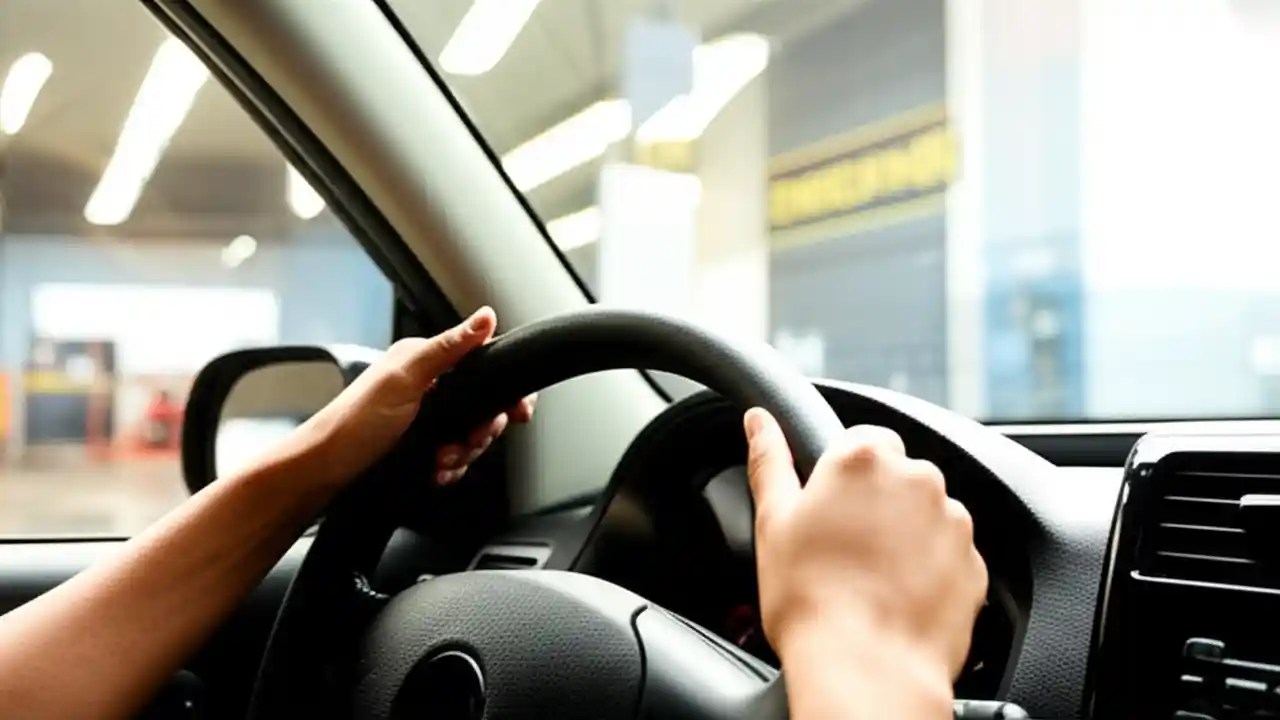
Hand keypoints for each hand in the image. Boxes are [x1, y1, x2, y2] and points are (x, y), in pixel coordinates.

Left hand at [296, 306, 534, 488]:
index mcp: (427, 360)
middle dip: (481, 431)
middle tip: (466, 442)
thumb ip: (449, 348)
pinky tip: (438, 472)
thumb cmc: (354, 421)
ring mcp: (429, 417)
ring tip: (442, 461)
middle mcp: (431, 385)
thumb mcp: (405, 378)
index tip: (518, 412)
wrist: (325, 470)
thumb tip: (486, 317)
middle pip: (486, 406)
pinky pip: (457, 456)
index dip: (507, 390)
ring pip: (473, 435)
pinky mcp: (423, 445)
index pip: (484, 365)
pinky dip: (452, 467)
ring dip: (464, 453)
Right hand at [744, 410, 986, 713]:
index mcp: (863, 459)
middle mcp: (917, 479)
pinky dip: (930, 570)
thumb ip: (769, 460)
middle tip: (843, 547)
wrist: (866, 671)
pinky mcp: (974, 565)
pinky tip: (897, 597)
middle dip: (876, 502)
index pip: (861, 439)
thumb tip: (759, 421)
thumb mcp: (773, 523)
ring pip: (926, 515)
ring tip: (870, 579)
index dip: (842, 473)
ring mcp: (953, 522)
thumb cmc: (810, 600)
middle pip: (897, 475)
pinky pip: (950, 555)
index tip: (829, 506)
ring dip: (905, 535)